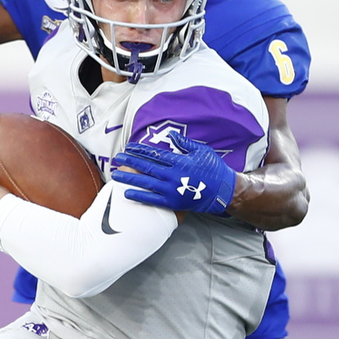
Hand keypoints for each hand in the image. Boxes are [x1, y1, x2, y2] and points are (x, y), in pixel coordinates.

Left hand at [113, 135, 236, 214]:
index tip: (129, 148)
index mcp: (179, 161)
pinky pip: (151, 199)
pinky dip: (138, 196)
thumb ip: (184, 143)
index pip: (155, 154)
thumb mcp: (201, 151)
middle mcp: (173, 175)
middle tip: (117, 159)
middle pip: (146, 167)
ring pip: (145, 183)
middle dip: (130, 162)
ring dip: (129, 178)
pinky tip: (126, 193)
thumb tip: (171, 135)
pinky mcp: (172, 202)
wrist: (223, 191)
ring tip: (115, 175)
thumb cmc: (213, 169)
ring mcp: (171, 189)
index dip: (140, 151)